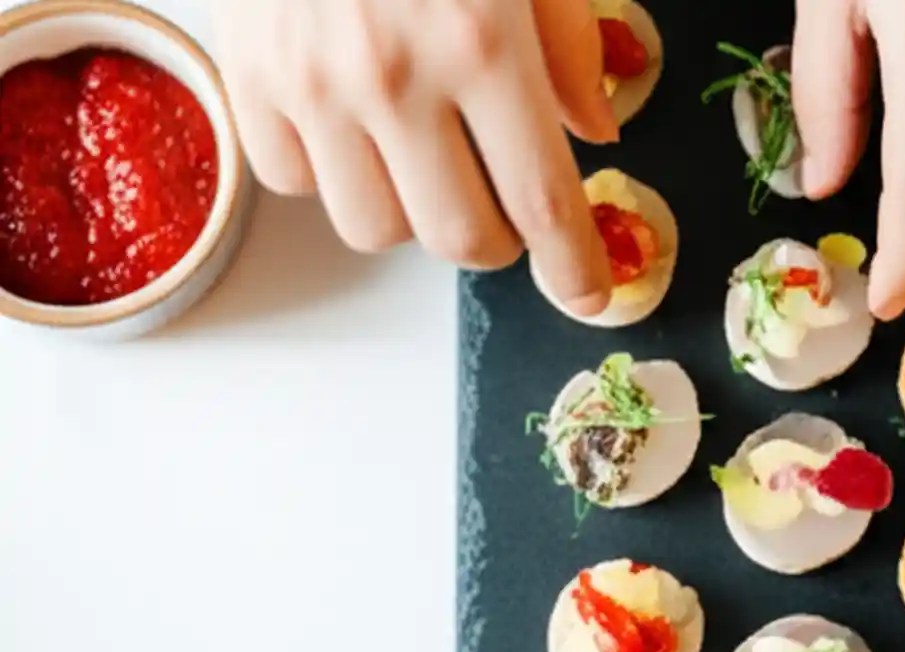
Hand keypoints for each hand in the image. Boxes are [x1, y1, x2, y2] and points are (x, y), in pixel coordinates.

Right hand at [212, 0, 615, 314]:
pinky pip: (297, 186)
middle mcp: (394, 76)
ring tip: (426, 154)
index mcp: (481, 41)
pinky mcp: (250, 80)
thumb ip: (568, 46)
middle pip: (460, 238)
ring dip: (416, 212)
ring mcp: (312, 84)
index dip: (573, 265)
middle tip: (508, 207)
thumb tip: (593, 132)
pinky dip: (336, 175)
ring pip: (376, 229)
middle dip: (499, 241)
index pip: (543, 199)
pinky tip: (356, 126)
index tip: (587, 296)